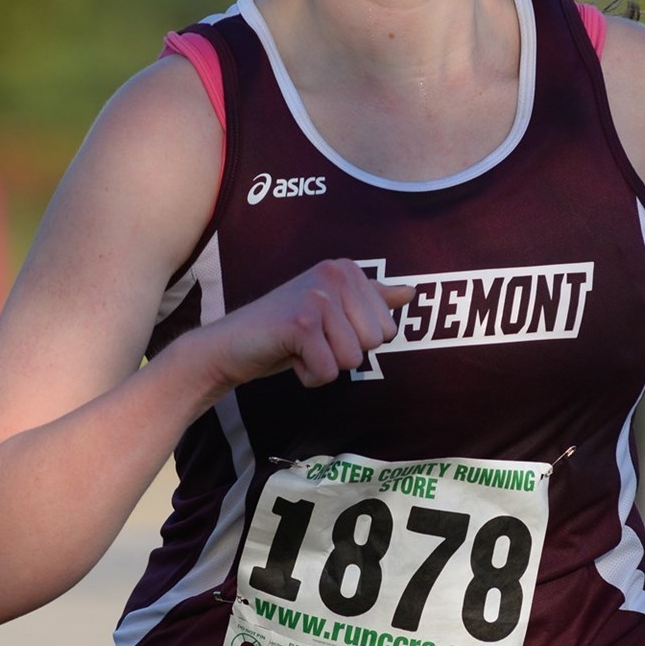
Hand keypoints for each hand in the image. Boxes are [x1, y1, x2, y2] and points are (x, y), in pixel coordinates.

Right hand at [205, 258, 411, 391]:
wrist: (232, 346)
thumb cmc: (286, 330)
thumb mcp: (334, 311)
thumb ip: (372, 300)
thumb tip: (411, 292)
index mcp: (347, 270)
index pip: (388, 328)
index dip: (357, 340)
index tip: (325, 329)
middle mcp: (335, 274)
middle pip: (375, 343)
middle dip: (343, 353)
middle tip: (311, 339)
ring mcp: (317, 296)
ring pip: (354, 360)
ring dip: (325, 365)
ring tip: (300, 346)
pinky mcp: (301, 323)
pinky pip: (329, 371)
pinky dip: (309, 375)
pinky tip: (289, 356)